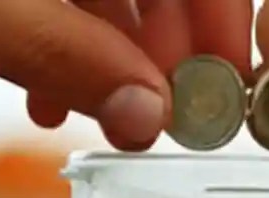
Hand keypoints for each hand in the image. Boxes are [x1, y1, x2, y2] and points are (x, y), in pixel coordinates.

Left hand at [0, 0, 252, 149]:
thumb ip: (55, 47)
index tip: (221, 72)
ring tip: (110, 116)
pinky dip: (60, 52)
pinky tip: (47, 97)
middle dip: (165, 35)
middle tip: (175, 111)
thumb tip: (146, 109)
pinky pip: (48, 2)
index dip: (209, 3)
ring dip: (113, 54)